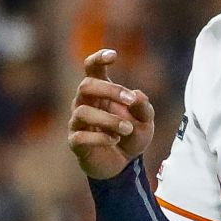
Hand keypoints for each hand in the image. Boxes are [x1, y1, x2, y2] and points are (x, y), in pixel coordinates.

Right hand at [68, 49, 154, 180]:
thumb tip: (136, 96)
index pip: (91, 68)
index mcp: (100, 91)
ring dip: (109, 119)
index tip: (114, 55)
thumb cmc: (131, 135)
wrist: (122, 164)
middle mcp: (84, 102)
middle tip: (130, 100)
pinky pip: (80, 136)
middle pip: (86, 85)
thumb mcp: (145, 122)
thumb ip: (144, 108)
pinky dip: (101, 138)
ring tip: (128, 129)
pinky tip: (115, 141)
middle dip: (110, 90)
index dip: (98, 58)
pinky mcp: (75, 142)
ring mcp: (77, 122)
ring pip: (83, 112)